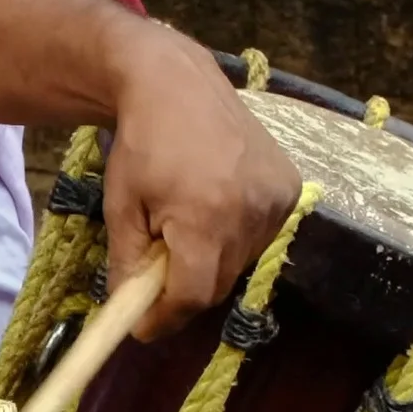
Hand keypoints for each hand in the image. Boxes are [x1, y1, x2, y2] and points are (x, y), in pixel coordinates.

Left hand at [98, 26, 298, 337]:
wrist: (178, 85)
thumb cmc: (142, 146)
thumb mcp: (121, 208)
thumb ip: (128, 265)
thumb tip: (132, 315)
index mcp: (205, 218)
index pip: (192, 296)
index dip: (164, 317)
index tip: (141, 326)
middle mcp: (251, 213)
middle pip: (217, 284)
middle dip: (184, 289)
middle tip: (156, 273)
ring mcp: (277, 199)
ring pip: (240, 263)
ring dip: (211, 262)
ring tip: (185, 226)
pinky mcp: (291, 188)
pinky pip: (261, 236)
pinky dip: (235, 237)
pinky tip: (215, 206)